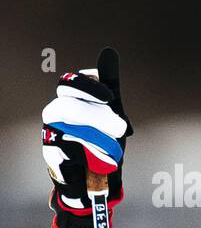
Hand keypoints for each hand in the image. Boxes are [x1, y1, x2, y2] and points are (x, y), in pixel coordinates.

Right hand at [41, 48, 132, 219]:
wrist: (97, 175)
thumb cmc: (103, 137)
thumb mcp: (112, 110)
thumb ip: (109, 83)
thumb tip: (108, 52)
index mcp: (70, 99)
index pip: (70, 83)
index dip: (89, 86)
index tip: (110, 97)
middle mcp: (56, 113)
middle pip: (69, 105)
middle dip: (98, 116)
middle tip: (121, 128)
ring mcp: (51, 132)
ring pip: (69, 129)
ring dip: (97, 139)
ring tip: (114, 150)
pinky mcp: (52, 154)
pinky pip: (66, 151)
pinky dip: (85, 154)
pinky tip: (98, 159)